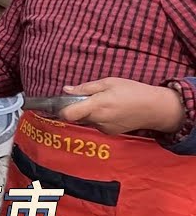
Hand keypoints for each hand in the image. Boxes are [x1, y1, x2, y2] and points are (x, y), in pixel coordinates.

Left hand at [61, 78, 186, 135]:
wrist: (155, 109)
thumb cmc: (132, 91)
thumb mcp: (108, 82)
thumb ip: (85, 88)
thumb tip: (66, 89)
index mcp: (96, 106)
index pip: (68, 114)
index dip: (60, 109)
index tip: (60, 102)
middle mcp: (98, 120)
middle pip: (76, 116)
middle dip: (77, 107)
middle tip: (87, 97)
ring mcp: (104, 128)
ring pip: (87, 120)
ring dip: (88, 112)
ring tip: (104, 102)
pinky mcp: (111, 133)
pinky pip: (97, 124)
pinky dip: (98, 118)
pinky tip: (111, 110)